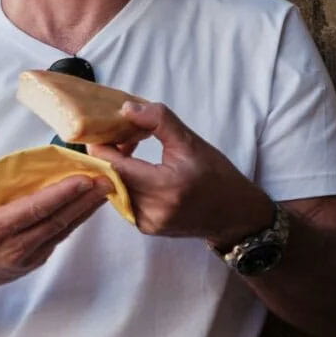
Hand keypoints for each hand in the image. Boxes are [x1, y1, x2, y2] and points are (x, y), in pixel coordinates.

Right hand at [0, 174, 114, 297]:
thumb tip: (23, 164)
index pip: (35, 210)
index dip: (61, 194)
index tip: (83, 178)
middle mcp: (14, 247)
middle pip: (57, 220)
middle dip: (84, 199)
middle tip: (106, 179)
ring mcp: (27, 259)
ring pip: (63, 230)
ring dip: (86, 209)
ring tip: (104, 188)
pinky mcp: (35, 262)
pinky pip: (58, 237)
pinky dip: (74, 219)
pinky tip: (86, 204)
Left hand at [98, 100, 270, 247]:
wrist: (234, 213)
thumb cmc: (216, 175)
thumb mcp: (190, 141)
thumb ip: (158, 120)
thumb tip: (125, 109)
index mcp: (164, 186)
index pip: (115, 166)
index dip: (102, 146)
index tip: (101, 129)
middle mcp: (153, 209)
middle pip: (111, 177)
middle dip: (109, 154)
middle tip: (119, 135)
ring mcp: (147, 222)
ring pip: (114, 189)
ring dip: (116, 168)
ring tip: (130, 150)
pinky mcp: (146, 228)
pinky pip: (124, 200)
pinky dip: (125, 183)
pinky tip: (137, 170)